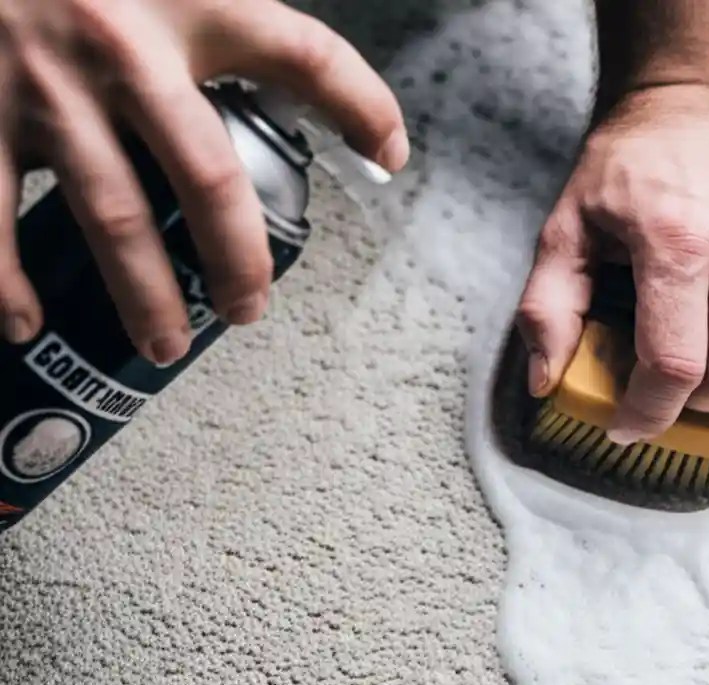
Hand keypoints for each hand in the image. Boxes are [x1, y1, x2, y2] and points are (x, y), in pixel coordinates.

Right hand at [0, 0, 407, 363]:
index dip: (362, 105)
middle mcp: (123, 47)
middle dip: (238, 257)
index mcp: (185, 2)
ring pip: (113, 215)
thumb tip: (293, 72)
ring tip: (167, 344)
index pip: (303, 55)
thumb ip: (229, 14)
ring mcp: (46, 86)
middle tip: (247, 307)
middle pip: (210, 177)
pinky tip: (28, 323)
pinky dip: (7, 280)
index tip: (388, 154)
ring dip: (145, 294)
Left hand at [518, 86, 708, 444]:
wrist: (685, 107)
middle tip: (668, 393)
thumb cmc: (621, 171)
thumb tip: (547, 382)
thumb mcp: (563, 230)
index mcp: (677, 243)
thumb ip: (547, 308)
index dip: (648, 413)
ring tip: (706, 369)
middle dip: (702, 408)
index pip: (676, 365)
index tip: (626, 425)